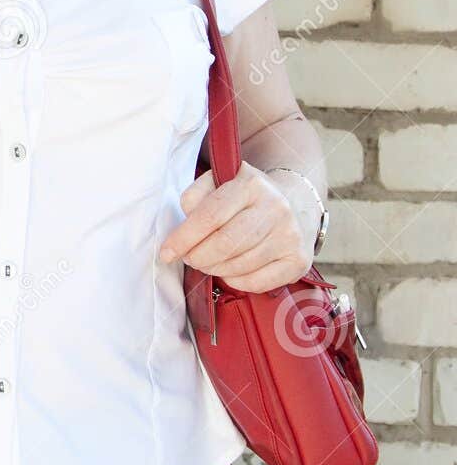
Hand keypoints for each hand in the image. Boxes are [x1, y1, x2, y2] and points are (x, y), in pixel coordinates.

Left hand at [157, 160, 316, 292]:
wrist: (293, 204)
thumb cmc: (244, 198)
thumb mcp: (218, 183)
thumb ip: (195, 198)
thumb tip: (184, 228)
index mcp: (251, 184)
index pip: (210, 215)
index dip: (183, 238)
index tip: (167, 252)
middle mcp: (275, 207)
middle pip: (225, 244)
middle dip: (198, 257)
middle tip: (190, 258)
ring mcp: (290, 235)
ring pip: (239, 265)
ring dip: (214, 269)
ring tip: (208, 262)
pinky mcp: (298, 260)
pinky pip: (256, 282)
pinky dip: (235, 281)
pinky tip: (231, 270)